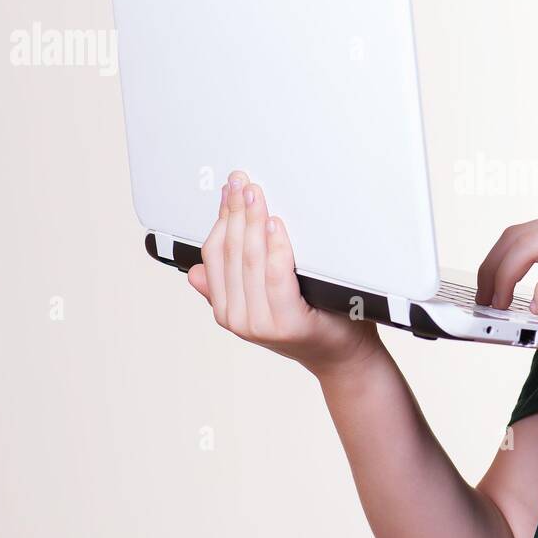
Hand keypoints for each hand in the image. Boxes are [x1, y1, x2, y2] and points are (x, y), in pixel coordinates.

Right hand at [187, 170, 384, 378]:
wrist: (341, 356)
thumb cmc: (311, 320)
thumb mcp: (264, 302)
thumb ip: (230, 287)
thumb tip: (195, 271)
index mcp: (226, 309)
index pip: (214, 254)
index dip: (221, 218)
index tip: (229, 189)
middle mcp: (238, 318)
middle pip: (230, 253)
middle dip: (236, 212)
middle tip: (241, 181)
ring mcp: (260, 323)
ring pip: (250, 260)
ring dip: (253, 222)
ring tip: (257, 195)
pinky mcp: (287, 322)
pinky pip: (277, 276)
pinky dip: (276, 248)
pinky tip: (278, 226)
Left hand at [475, 209, 537, 316]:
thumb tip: (535, 296)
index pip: (518, 235)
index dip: (492, 262)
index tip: (483, 290)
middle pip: (514, 237)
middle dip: (489, 269)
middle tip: (483, 301)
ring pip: (528, 245)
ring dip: (505, 277)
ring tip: (500, 305)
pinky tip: (537, 307)